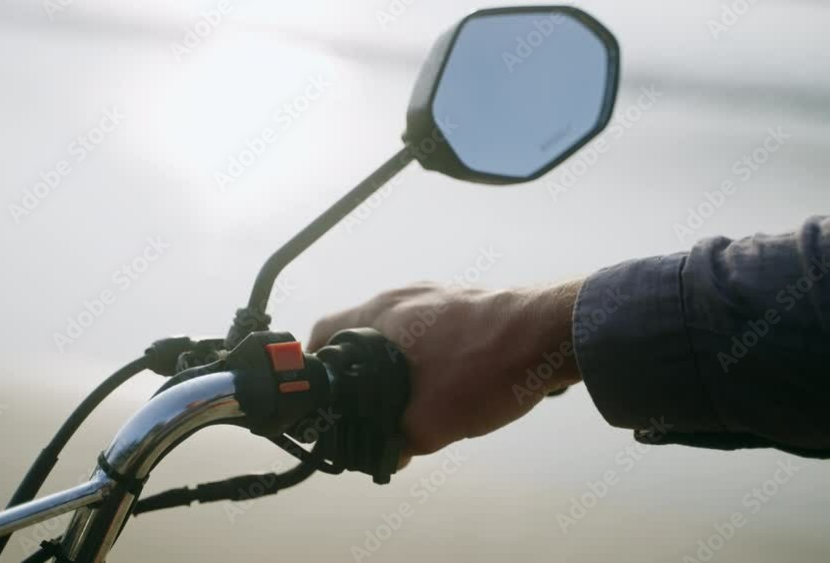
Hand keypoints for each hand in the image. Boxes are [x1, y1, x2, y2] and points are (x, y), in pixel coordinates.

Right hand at [307, 281, 582, 456]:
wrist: (555, 334)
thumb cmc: (490, 366)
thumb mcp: (432, 423)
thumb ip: (399, 443)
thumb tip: (388, 454)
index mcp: (381, 315)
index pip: (323, 333)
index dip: (313, 366)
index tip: (317, 392)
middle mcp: (403, 297)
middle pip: (359, 332)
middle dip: (357, 370)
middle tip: (363, 404)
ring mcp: (436, 295)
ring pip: (398, 331)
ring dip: (395, 363)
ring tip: (409, 398)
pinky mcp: (465, 302)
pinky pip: (430, 328)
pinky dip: (426, 355)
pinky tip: (447, 383)